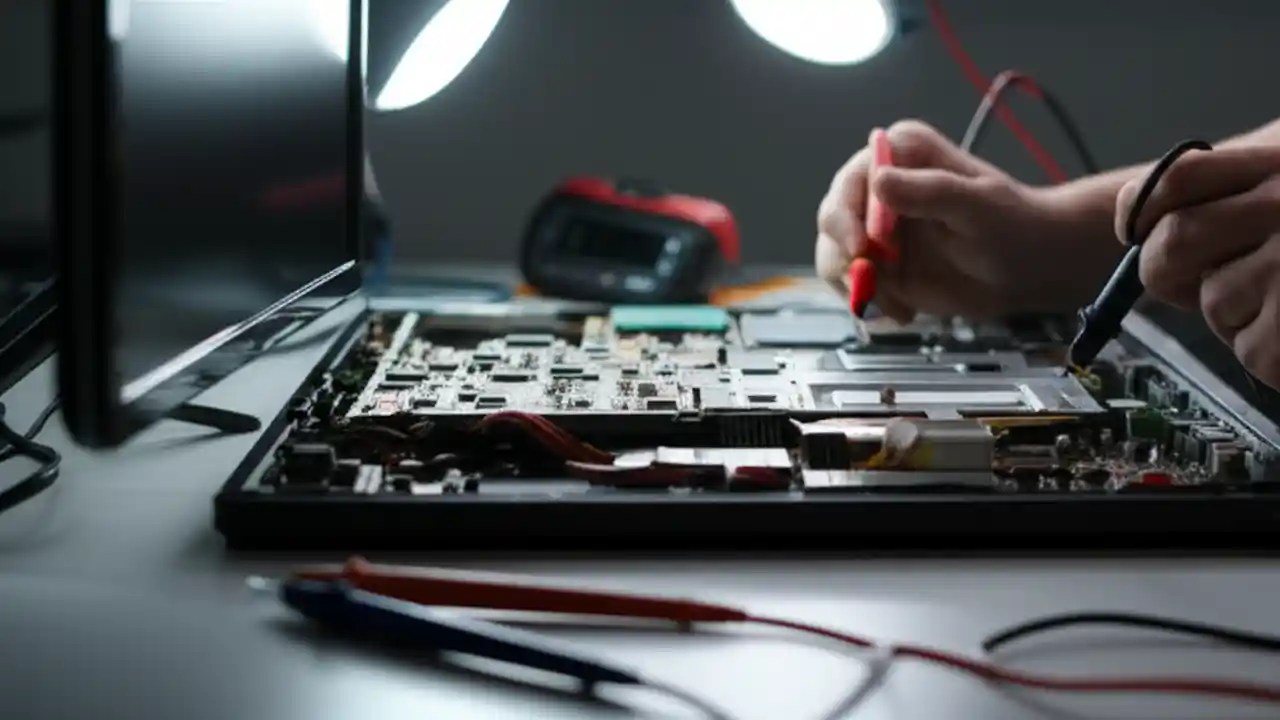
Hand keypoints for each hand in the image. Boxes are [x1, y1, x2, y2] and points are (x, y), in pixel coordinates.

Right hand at [815, 121, 1104, 320]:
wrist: (1030, 267)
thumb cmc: (1012, 225)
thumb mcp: (977, 206)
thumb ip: (930, 193)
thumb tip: (878, 182)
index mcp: (900, 155)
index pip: (852, 181)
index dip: (845, 216)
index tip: (859, 249)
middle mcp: (878, 187)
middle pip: (832, 220)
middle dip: (844, 258)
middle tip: (869, 287)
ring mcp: (874, 227)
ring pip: (834, 257)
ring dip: (857, 287)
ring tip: (897, 307)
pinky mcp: (878, 263)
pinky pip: (851, 285)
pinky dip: (869, 303)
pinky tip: (905, 311)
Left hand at [1117, 147, 1279, 388]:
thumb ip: (1239, 190)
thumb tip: (1146, 223)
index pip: (1175, 178)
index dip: (1141, 213)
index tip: (1135, 233)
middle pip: (1172, 245)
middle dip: (1174, 278)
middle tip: (1209, 285)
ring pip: (1212, 303)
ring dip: (1238, 319)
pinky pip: (1251, 351)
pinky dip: (1272, 356)